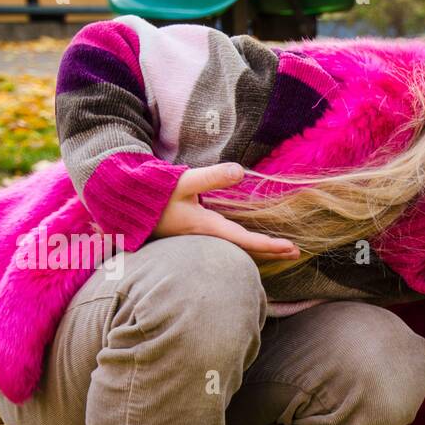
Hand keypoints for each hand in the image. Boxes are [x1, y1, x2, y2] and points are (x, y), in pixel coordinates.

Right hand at [152, 163, 301, 260]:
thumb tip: (239, 171)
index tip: (291, 248)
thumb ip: (211, 177)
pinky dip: (246, 247)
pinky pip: (228, 246)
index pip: (246, 241)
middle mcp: (208, 238)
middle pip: (246, 250)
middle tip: (296, 253)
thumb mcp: (183, 181)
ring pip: (237, 250)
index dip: (270, 246)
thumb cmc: (155, 194)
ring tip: (282, 251)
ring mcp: (202, 240)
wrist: (128, 205)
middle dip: (272, 252)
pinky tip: (254, 247)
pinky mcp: (197, 237)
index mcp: (207, 227)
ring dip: (261, 251)